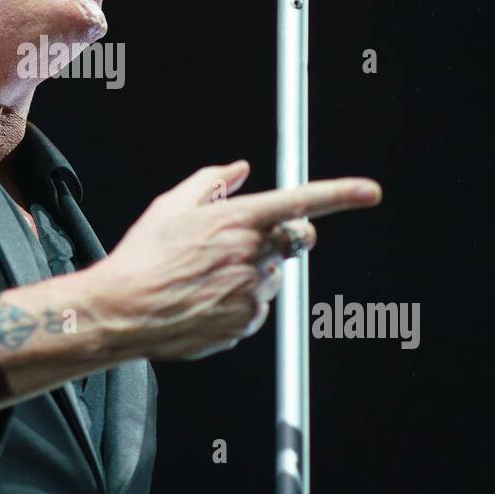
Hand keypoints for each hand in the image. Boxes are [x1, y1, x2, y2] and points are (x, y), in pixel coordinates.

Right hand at [86, 161, 381, 361]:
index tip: (371, 191)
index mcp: (237, 220)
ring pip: (274, 275)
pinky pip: (258, 306)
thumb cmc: (143, 256)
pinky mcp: (248, 323)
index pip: (301, 202)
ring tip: (207, 276)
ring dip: (255, 270)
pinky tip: (205, 298)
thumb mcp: (170, 206)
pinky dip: (240, 300)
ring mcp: (253, 293)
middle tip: (252, 238)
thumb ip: (211, 181)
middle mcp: (252, 255)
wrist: (123, 310)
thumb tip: (240, 170)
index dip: (341, 194)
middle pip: (297, 240)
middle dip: (288, 235)